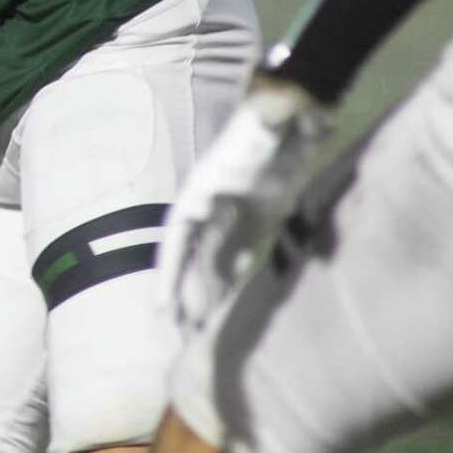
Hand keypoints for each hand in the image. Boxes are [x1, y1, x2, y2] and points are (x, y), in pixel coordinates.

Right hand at [157, 80, 332, 331]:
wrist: (291, 117)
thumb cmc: (267, 130)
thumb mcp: (256, 140)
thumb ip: (247, 160)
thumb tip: (240, 170)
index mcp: (199, 197)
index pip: (175, 243)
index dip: (166, 278)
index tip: (160, 312)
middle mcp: (210, 212)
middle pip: (191, 261)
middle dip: (183, 297)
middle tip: (179, 335)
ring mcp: (233, 218)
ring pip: (212, 265)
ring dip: (205, 295)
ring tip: (198, 330)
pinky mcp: (260, 221)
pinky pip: (240, 259)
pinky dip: (232, 282)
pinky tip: (231, 305)